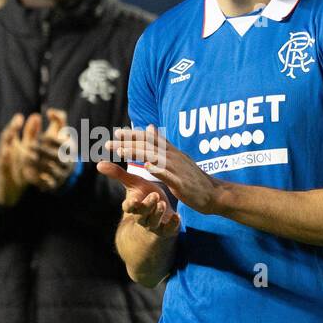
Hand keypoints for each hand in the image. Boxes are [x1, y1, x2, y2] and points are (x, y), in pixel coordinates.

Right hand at [0, 114, 26, 205]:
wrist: (11, 188)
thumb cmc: (19, 165)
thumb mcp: (25, 148)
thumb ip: (30, 133)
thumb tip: (36, 116)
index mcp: (11, 144)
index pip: (13, 131)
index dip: (16, 124)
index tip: (22, 116)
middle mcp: (4, 150)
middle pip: (6, 137)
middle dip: (12, 128)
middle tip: (18, 119)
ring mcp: (1, 160)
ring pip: (2, 149)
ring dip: (7, 141)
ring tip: (11, 132)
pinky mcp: (0, 171)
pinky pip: (1, 164)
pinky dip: (3, 158)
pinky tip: (6, 153)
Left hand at [18, 109, 75, 191]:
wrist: (64, 170)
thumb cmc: (59, 145)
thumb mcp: (60, 132)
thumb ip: (58, 119)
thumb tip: (50, 111)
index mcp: (71, 149)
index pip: (63, 144)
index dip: (50, 139)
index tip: (39, 136)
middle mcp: (69, 163)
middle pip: (57, 157)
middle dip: (43, 151)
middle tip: (29, 146)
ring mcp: (63, 175)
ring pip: (51, 170)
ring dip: (38, 164)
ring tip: (25, 158)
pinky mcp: (55, 185)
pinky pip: (47, 183)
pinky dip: (37, 178)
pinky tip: (26, 172)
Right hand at [97, 159, 180, 236]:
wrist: (158, 216)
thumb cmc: (144, 196)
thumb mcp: (133, 185)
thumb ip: (118, 175)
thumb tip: (98, 164)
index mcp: (134, 206)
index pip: (129, 207)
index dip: (130, 204)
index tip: (133, 200)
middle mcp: (143, 216)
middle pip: (143, 213)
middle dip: (148, 205)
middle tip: (155, 195)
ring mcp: (154, 224)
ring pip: (154, 221)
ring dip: (158, 213)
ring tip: (163, 203)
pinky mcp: (166, 230)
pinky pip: (169, 229)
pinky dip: (173, 224)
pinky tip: (177, 217)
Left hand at [106, 125, 222, 214]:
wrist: (213, 194)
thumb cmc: (193, 178)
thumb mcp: (177, 158)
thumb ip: (162, 143)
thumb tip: (150, 128)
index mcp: (171, 152)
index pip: (150, 139)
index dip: (133, 135)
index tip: (117, 132)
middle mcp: (173, 157)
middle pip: (148, 146)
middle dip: (127, 143)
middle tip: (109, 144)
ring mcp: (178, 169)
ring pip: (155, 157)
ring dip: (137, 153)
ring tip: (122, 152)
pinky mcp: (182, 183)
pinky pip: (169, 175)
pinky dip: (158, 169)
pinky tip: (146, 167)